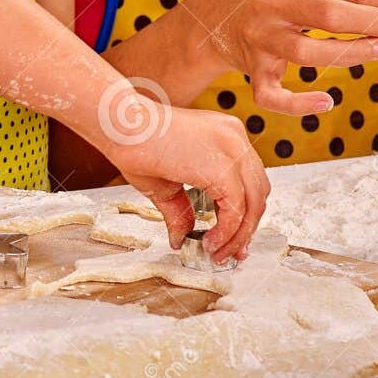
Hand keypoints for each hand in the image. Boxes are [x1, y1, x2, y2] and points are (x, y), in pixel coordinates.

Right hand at [103, 98, 268, 261]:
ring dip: (238, 234)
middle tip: (231, 251)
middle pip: (257, 192)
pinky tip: (210, 241)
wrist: (119, 127)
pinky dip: (227, 231)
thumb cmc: (134, 144)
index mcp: (225, 136)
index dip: (244, 212)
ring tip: (217, 251)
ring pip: (253, 203)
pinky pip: (236, 209)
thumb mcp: (165, 182)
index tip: (233, 236)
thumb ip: (182, 209)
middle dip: (246, 227)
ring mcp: (233, 150)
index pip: (249, 180)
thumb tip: (181, 238)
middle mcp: (235, 139)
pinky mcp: (224, 168)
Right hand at [182, 0, 377, 114]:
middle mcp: (271, 2)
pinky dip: (297, 104)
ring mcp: (259, 36)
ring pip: (305, 53)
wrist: (211, 14)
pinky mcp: (250, 66)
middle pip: (330, 16)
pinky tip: (326, 102)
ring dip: (347, 55)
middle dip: (376, 22)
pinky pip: (271, 93)